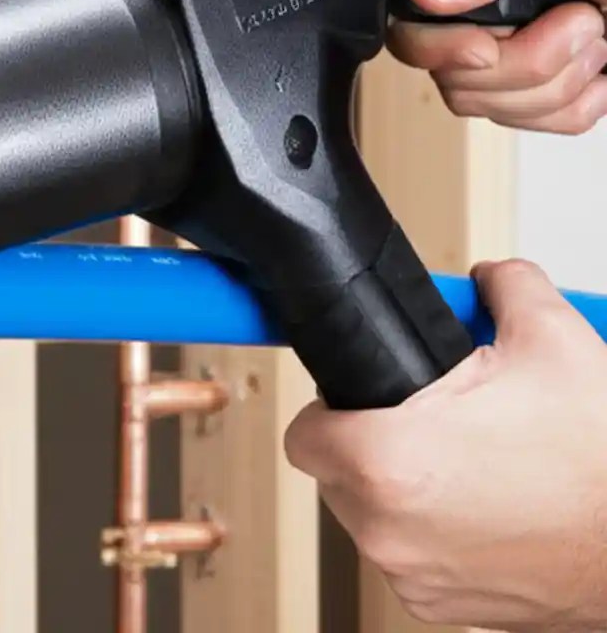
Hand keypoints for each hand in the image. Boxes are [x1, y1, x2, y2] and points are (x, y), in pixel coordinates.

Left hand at [285, 260, 606, 630]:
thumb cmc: (602, 465)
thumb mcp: (553, 340)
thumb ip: (502, 288)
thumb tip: (486, 280)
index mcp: (385, 461)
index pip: (304, 433)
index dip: (331, 408)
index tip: (360, 400)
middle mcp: (384, 528)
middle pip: (334, 473)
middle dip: (372, 444)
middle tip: (430, 425)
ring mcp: (408, 574)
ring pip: (369, 517)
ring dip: (401, 490)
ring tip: (465, 466)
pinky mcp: (435, 607)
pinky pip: (406, 557)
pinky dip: (431, 534)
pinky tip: (480, 509)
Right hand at [388, 0, 606, 134]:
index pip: (411, 38)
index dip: (445, 53)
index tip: (489, 46)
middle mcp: (472, 23)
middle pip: (458, 87)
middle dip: (529, 65)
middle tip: (578, 18)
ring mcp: (504, 63)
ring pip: (499, 112)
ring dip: (564, 79)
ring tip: (593, 29)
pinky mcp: (541, 93)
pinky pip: (542, 124)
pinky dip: (582, 100)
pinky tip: (597, 61)